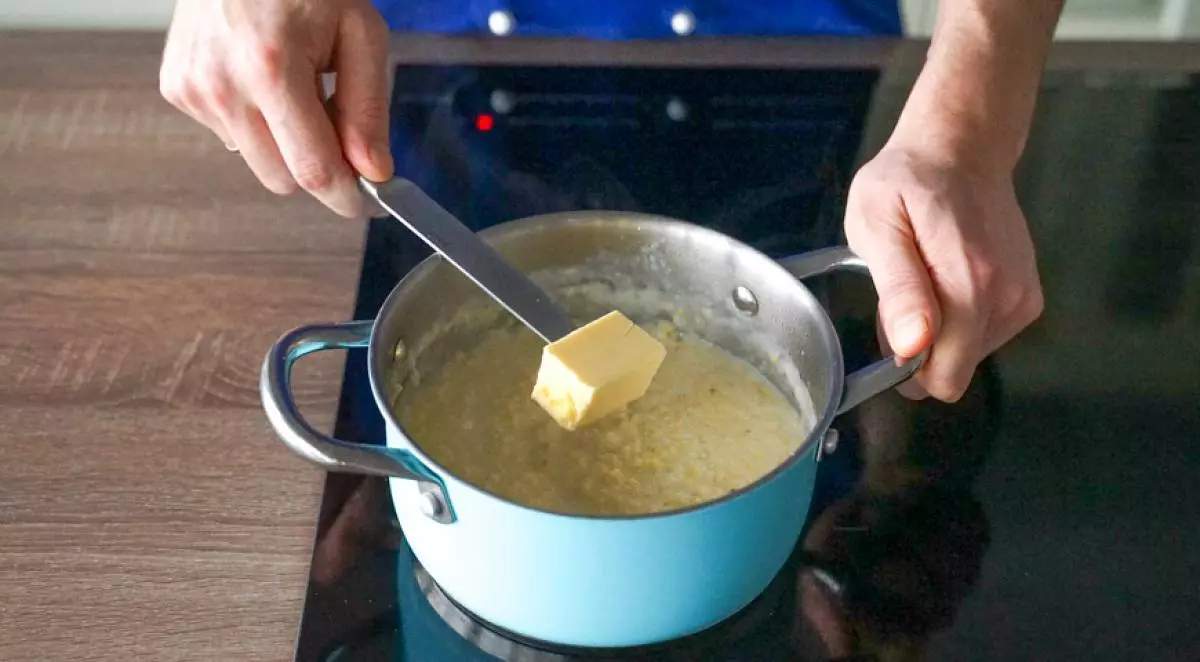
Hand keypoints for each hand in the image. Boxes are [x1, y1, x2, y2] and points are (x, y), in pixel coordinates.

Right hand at [159, 0, 393, 216]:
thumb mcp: (360, 32)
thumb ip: (368, 108)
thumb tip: (374, 171)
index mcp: (271, 68)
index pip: (312, 169)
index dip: (347, 195)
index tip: (368, 199)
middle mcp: (222, 84)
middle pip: (282, 179)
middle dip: (316, 164)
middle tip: (334, 118)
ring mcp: (193, 88)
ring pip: (257, 162)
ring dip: (284, 141)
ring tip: (295, 85)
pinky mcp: (177, 89)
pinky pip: (230, 137)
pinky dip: (254, 121)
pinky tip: (261, 77)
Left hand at [844, 146, 1042, 401]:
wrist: (961, 149)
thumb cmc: (906, 182)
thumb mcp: (877, 225)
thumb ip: (898, 288)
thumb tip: (914, 345)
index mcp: (970, 285)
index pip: (945, 379)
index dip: (908, 364)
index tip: (891, 324)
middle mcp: (1008, 299)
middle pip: (955, 369)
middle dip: (922, 344)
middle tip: (904, 289)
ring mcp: (1023, 299)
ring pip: (969, 354)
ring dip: (940, 328)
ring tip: (925, 274)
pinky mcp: (1028, 297)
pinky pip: (984, 336)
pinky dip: (961, 317)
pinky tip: (948, 275)